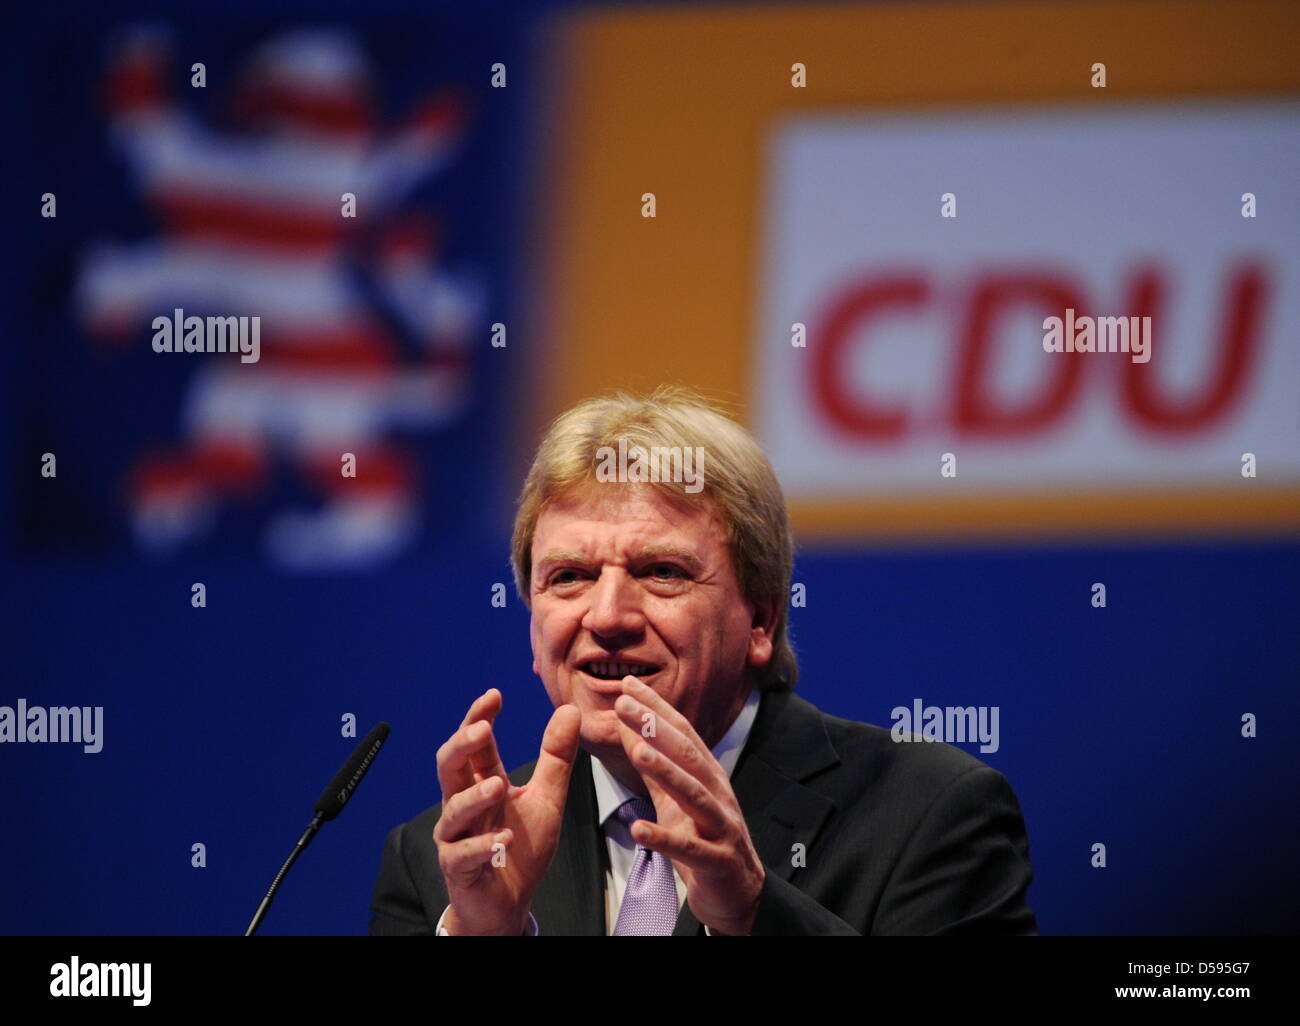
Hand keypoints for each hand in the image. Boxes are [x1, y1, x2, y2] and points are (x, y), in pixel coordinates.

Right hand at [433, 689, 580, 934]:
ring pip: (453, 809)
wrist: (510, 902)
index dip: (478, 718)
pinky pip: (462, 854)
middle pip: (449, 766)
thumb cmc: (521, 847)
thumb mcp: (546, 798)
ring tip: (498, 786)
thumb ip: (555, 757)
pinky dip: (483, 845)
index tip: (494, 695)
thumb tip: (570, 710)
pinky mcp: (458, 868)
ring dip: (474, 796)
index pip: (474, 744)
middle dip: (462, 744)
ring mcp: (456, 836)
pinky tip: (503, 840)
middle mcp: (463, 804)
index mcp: (482, 782)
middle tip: (483, 728)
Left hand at [613, 676, 764, 934]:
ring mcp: (721, 827)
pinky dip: (665, 838)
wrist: (740, 893)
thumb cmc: (705, 840)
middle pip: (687, 755)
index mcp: (708, 776)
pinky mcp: (717, 861)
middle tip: (624, 704)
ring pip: (694, 794)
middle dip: (656, 727)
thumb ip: (655, 768)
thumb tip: (632, 731)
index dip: (656, 708)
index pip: (681, 733)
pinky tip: (639, 830)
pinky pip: (689, 849)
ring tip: (638, 751)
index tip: (628, 685)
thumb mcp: (677, 799)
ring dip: (666, 771)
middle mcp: (718, 794)